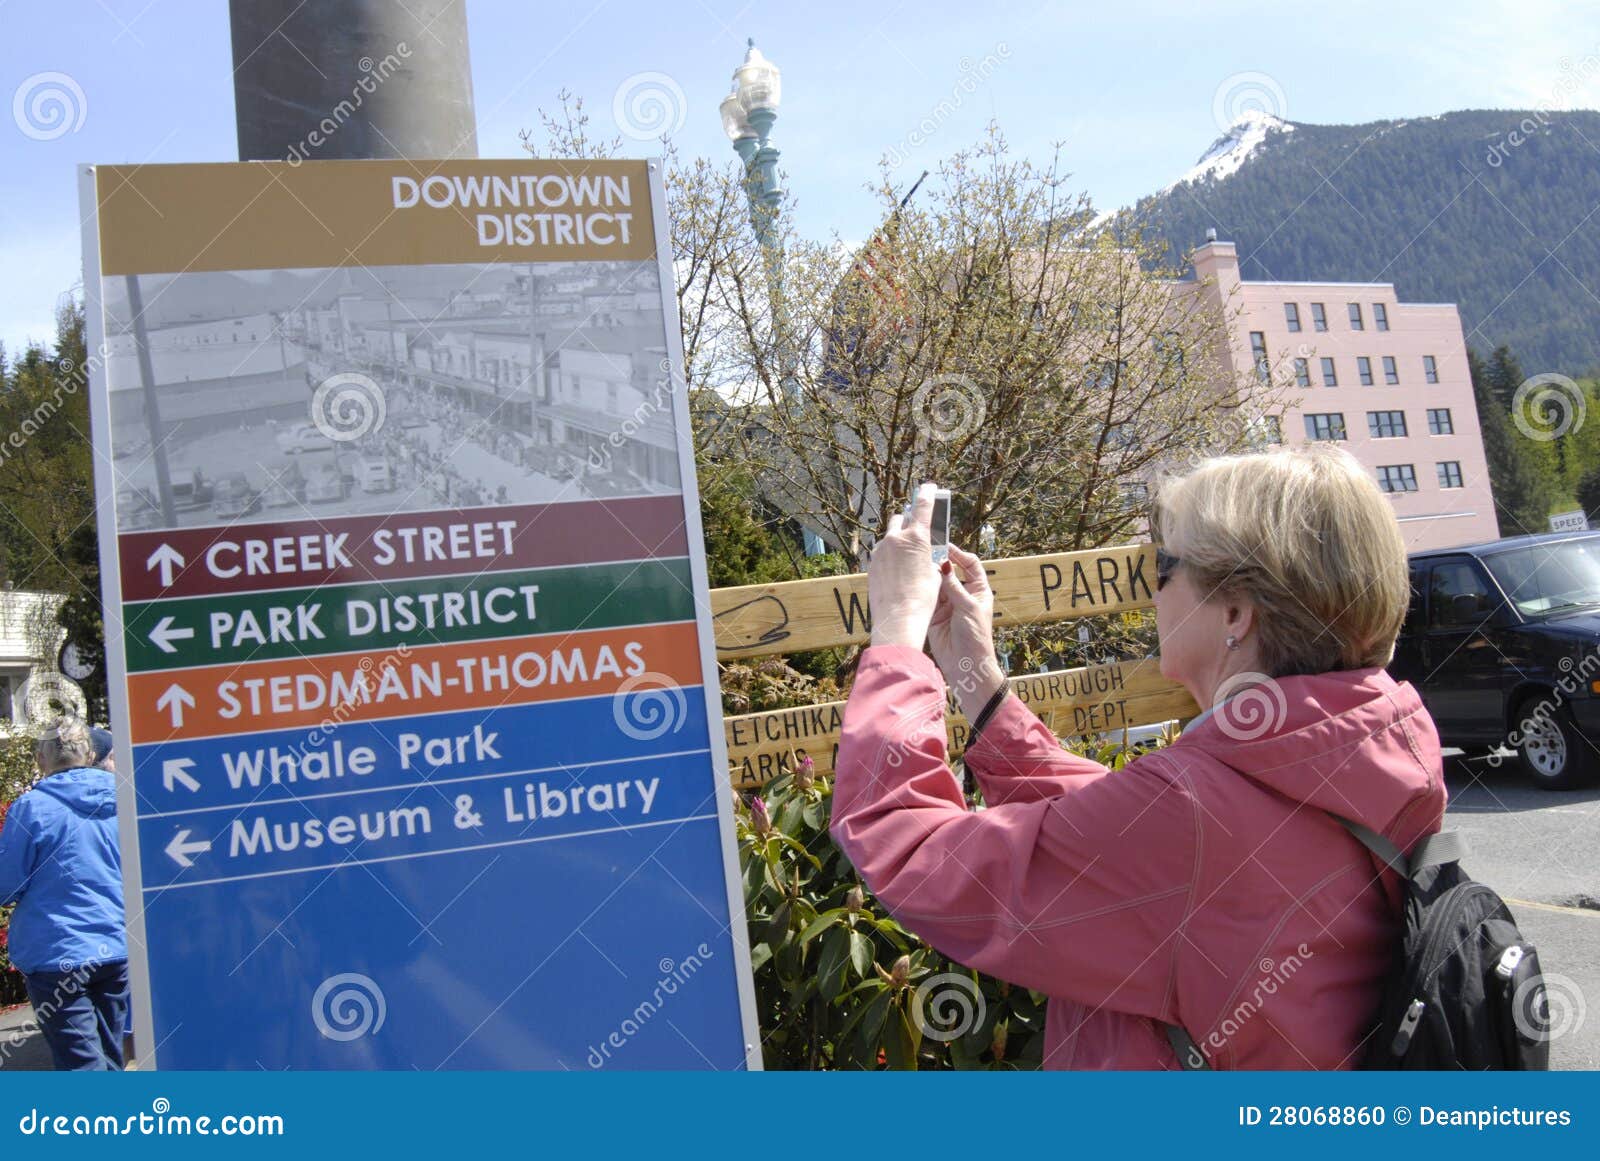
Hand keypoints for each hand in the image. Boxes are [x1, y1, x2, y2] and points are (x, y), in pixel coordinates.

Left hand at [867, 482, 944, 648]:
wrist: (898, 617)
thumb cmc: (921, 598)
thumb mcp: (934, 572)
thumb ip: (930, 555)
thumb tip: (927, 551)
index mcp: (917, 537)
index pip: (924, 505)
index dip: (928, 493)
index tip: (929, 487)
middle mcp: (896, 539)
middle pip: (901, 518)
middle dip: (909, 520)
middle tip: (918, 529)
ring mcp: (881, 551)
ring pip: (890, 537)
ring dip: (898, 540)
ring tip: (908, 556)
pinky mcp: (872, 563)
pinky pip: (882, 553)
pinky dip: (890, 555)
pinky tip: (897, 570)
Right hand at [928, 543, 1007, 720]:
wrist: (965, 665)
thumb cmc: (975, 637)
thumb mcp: (967, 607)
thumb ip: (953, 585)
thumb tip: (944, 563)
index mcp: (978, 591)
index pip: (970, 565)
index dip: (958, 554)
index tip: (945, 546)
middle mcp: (963, 595)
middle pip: (951, 572)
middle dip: (940, 563)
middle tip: (926, 552)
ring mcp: (948, 605)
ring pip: (937, 583)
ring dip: (929, 576)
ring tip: (917, 565)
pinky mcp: (934, 615)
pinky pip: (927, 598)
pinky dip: (922, 590)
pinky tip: (914, 581)